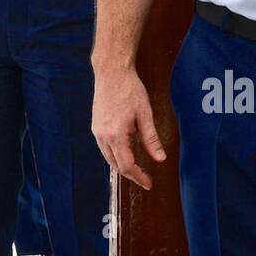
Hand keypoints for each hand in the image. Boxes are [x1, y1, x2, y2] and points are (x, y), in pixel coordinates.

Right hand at [91, 65, 165, 189]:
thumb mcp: (145, 114)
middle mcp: (103, 136)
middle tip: (145, 179)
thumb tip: (160, 159)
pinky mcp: (95, 126)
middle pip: (116, 165)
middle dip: (131, 174)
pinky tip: (124, 152)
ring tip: (136, 168)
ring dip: (122, 165)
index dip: (139, 177)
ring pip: (108, 157)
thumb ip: (151, 139)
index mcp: (116, 134)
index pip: (126, 165)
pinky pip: (104, 147)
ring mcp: (97, 131)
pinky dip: (114, 155)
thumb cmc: (129, 89)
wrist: (111, 72)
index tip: (149, 183)